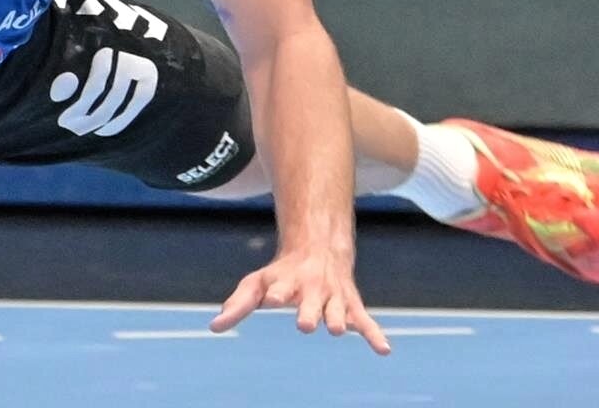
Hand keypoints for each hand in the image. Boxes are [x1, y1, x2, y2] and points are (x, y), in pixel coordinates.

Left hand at [211, 247, 389, 355]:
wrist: (319, 248)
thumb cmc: (281, 273)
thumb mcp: (257, 283)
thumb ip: (238, 305)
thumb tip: (214, 327)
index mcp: (287, 284)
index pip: (281, 289)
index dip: (277, 293)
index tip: (273, 298)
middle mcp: (311, 290)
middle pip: (311, 305)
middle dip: (309, 313)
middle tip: (305, 323)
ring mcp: (332, 298)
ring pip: (338, 311)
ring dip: (337, 320)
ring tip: (336, 328)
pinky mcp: (351, 306)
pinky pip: (365, 322)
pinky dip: (374, 335)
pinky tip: (383, 350)